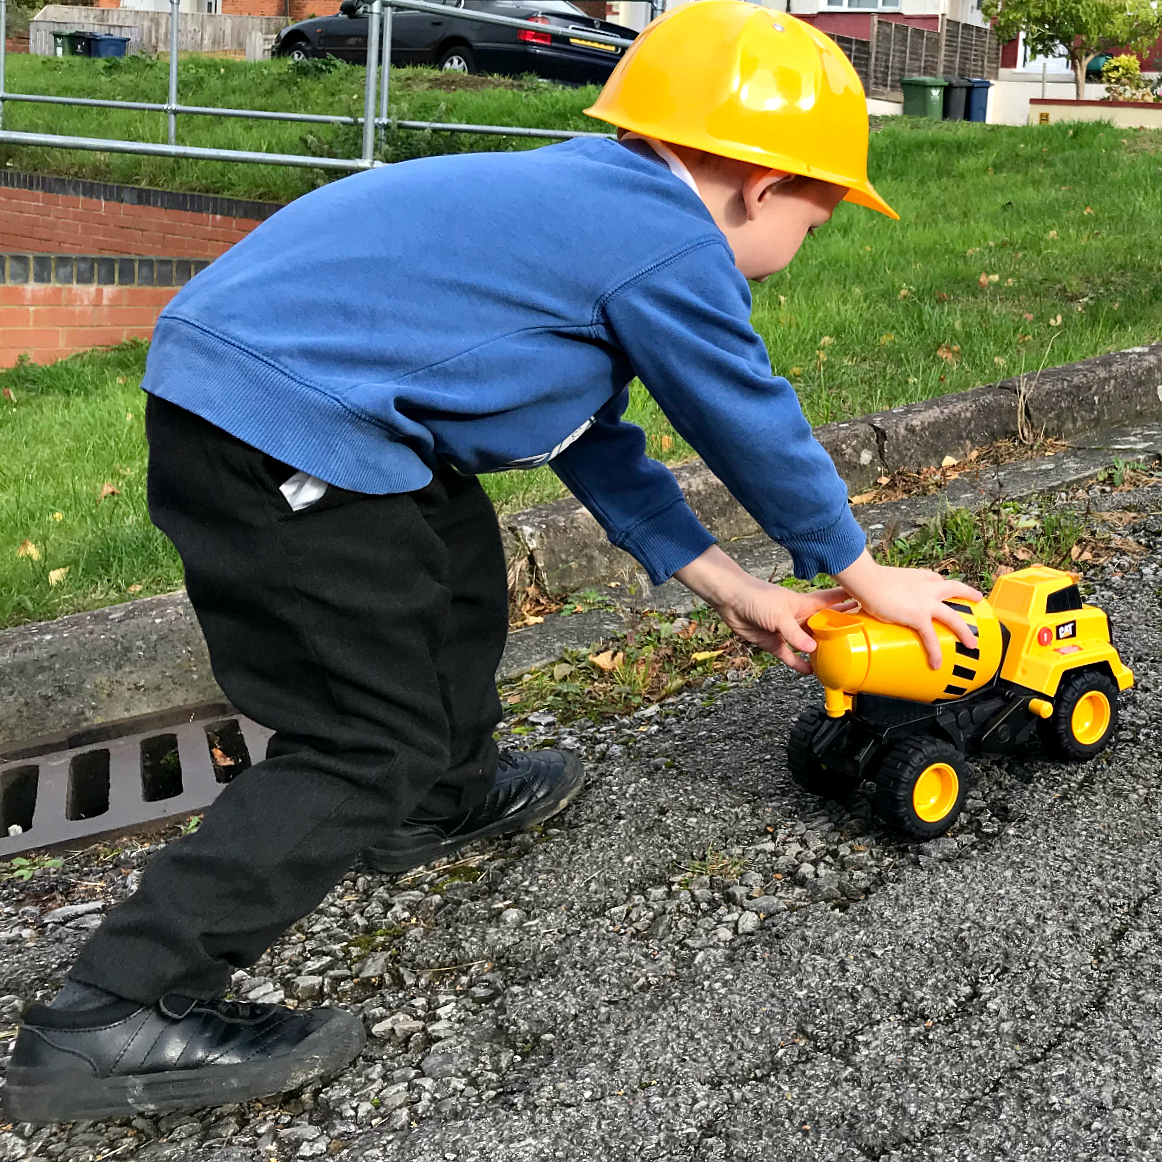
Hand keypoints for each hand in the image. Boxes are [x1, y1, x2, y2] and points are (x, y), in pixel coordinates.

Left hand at [674, 546, 853, 673]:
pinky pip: (791, 657)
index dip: (852, 602)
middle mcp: (801, 617)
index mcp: (807, 604)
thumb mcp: (779, 615)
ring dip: (822, 652)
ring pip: (811, 644)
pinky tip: (811, 672)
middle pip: (827, 626)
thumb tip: (813, 650)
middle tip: (862, 640)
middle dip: (842, 632)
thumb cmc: (756, 597)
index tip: (872, 605)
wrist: (730, 600)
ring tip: (840, 663)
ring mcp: (789, 631)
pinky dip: (799, 664)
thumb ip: (795, 633)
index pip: (835, 601)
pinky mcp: (775, 642)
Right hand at [834, 550, 982, 668]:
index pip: (935, 578)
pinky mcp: (919, 617)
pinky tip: (937, 663)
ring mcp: (925, 602)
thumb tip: (865, 592)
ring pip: (953, 617)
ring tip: (972, 643)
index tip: (941, 585)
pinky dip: (935, 652)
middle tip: (977, 598)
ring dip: (964, 631)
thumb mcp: (880, 580)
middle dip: (968, 593)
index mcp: (917, 576)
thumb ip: (880, 587)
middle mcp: (926, 587)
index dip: (940, 583)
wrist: (867, 581)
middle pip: (954, 589)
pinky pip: (931, 638)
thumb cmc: (868, 578)